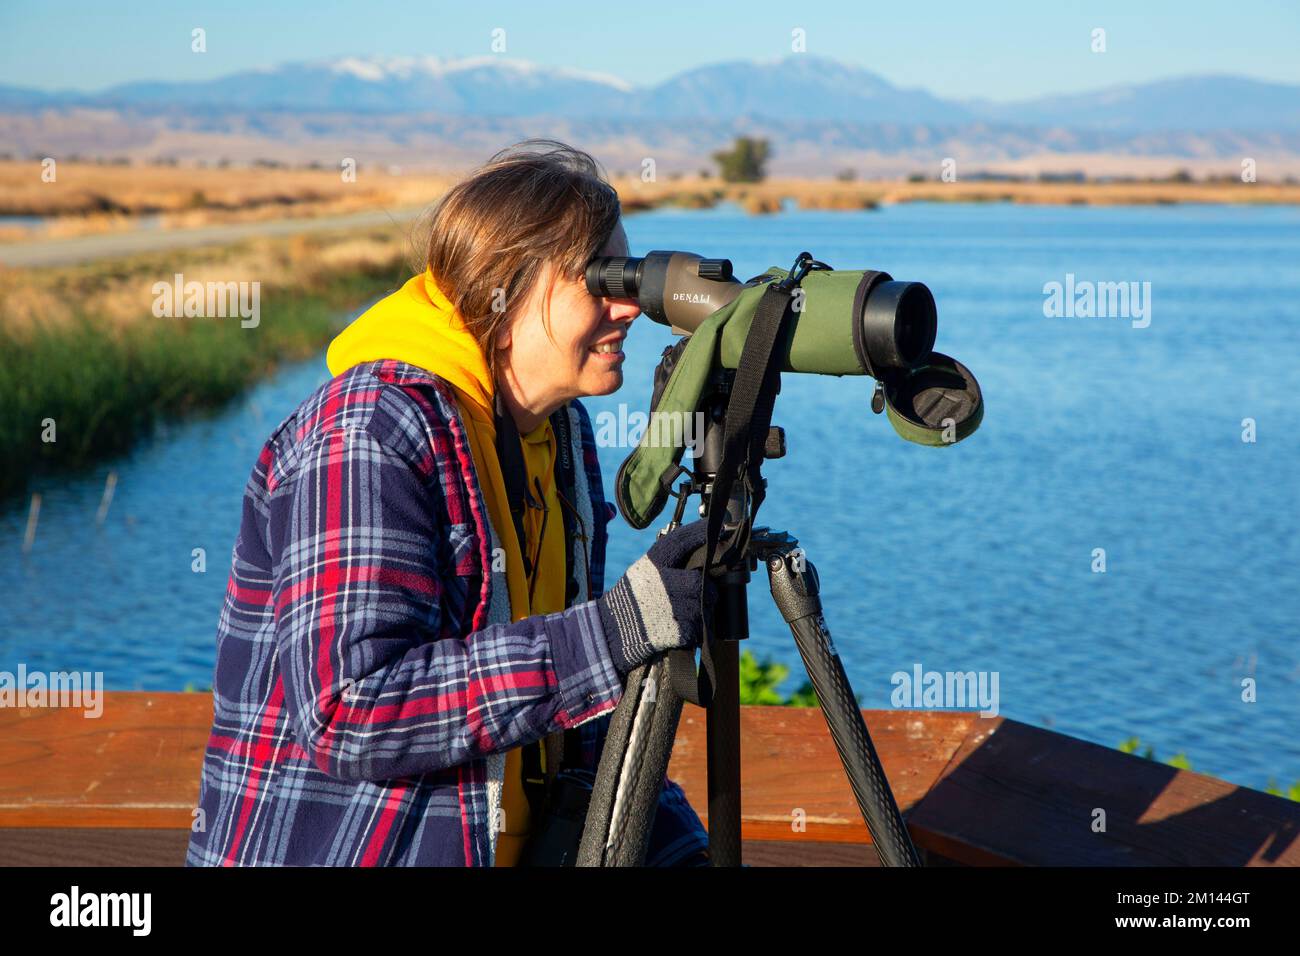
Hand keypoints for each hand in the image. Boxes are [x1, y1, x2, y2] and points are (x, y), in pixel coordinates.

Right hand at [595, 520, 716, 673]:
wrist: (610, 633)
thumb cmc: (630, 600)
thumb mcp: (642, 572)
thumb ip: (668, 563)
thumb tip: (703, 558)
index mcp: (653, 562)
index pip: (683, 540)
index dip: (703, 532)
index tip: (720, 529)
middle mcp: (662, 581)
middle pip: (701, 583)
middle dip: (707, 592)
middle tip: (702, 596)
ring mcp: (669, 606)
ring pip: (703, 608)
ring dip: (700, 614)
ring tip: (683, 616)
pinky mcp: (675, 630)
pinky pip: (698, 629)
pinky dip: (693, 632)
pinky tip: (678, 629)